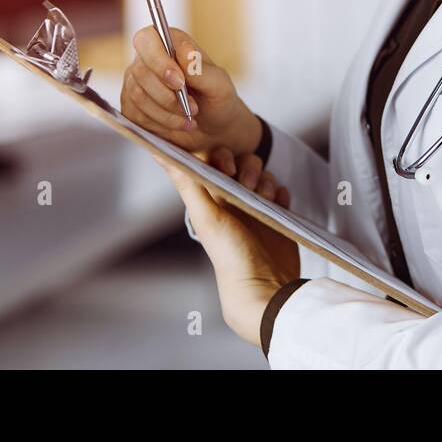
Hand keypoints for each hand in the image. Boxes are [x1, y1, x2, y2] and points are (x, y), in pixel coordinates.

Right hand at [121, 26, 262, 156]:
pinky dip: (159, 124)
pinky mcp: (132, 105)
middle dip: (167, 96)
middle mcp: (149, 60)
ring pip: (137, 95)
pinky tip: (177, 124)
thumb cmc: (217, 99)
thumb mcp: (219, 85)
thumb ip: (201, 69)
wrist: (213, 126)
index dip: (158, 60)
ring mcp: (137, 83)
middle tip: (193, 107)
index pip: (147, 39)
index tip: (179, 82)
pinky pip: (134, 115)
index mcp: (170, 44)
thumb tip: (183, 50)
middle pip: (140, 71)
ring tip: (189, 118)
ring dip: (166, 113)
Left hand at [150, 145, 298, 346]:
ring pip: (263, 174)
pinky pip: (281, 191)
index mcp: (211, 199)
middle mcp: (232, 201)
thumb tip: (161, 155)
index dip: (220, 156)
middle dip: (248, 166)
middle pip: (241, 163)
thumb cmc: (229, 256)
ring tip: (266, 198)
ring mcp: (256, 208)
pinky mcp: (277, 216)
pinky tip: (279, 203)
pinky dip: (281, 192)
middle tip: (248, 184)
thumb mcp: (206, 217)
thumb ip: (188, 184)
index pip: (213, 162)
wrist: (262, 287)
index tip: (227, 167)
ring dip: (266, 179)